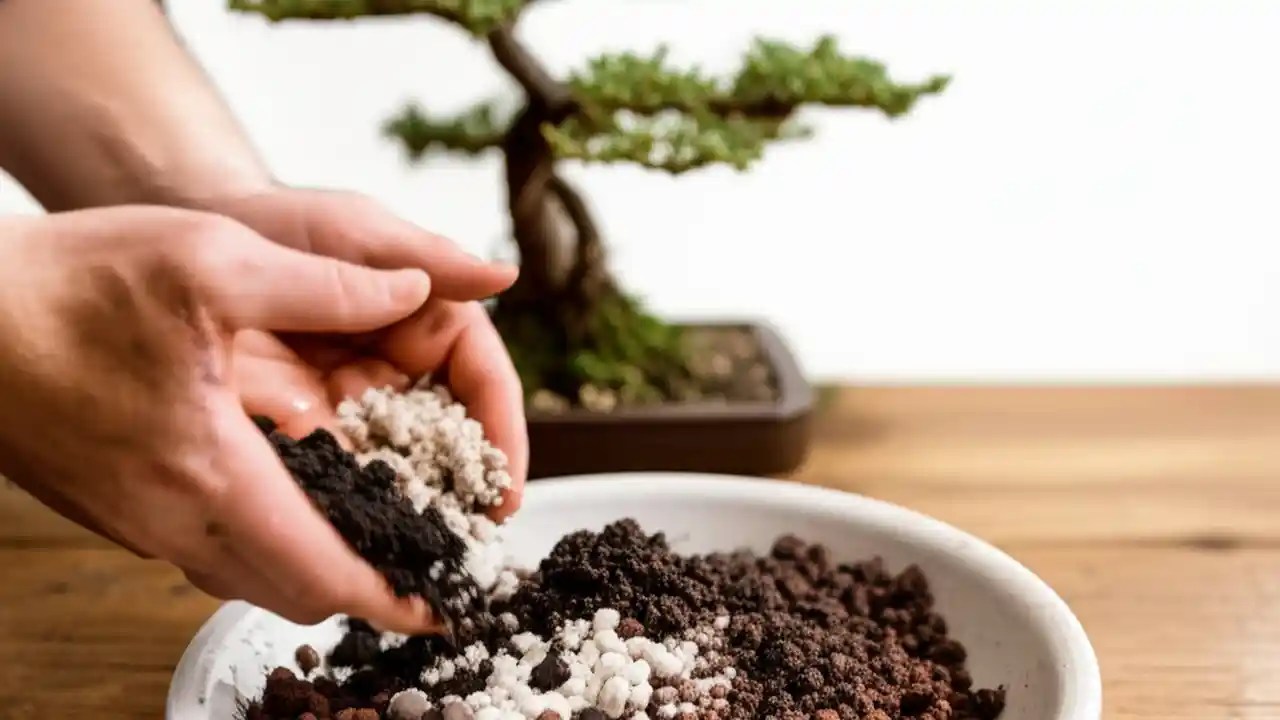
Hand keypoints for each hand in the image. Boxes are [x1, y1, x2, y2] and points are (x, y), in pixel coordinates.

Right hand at [0, 206, 437, 631]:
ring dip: (312, 563)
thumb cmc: (69, 284)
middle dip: (362, 585)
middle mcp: (172, 519)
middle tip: (416, 557)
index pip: (322, 572)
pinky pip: (205, 549)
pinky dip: (261, 538)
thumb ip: (327, 286)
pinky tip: (285, 487)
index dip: (392, 597)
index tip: (441, 605)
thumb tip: (418, 291)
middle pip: (290, 590)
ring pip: (245, 575)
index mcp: (211, 474)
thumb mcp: (212, 260)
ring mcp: (136, 522)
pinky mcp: (114, 508)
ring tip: (368, 524)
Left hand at [204, 186, 528, 517]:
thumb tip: (507, 276)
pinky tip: (347, 548)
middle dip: (463, 491)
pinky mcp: (298, 435)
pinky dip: (346, 512)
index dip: (500, 432)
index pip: (480, 380)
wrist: (181, 241)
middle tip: (470, 543)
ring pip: (395, 468)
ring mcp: (347, 408)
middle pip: (447, 438)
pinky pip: (333, 479)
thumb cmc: (276, 222)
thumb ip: (424, 257)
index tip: (504, 485)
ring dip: (411, 511)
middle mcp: (395, 372)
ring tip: (418, 558)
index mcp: (425, 322)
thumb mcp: (351, 230)